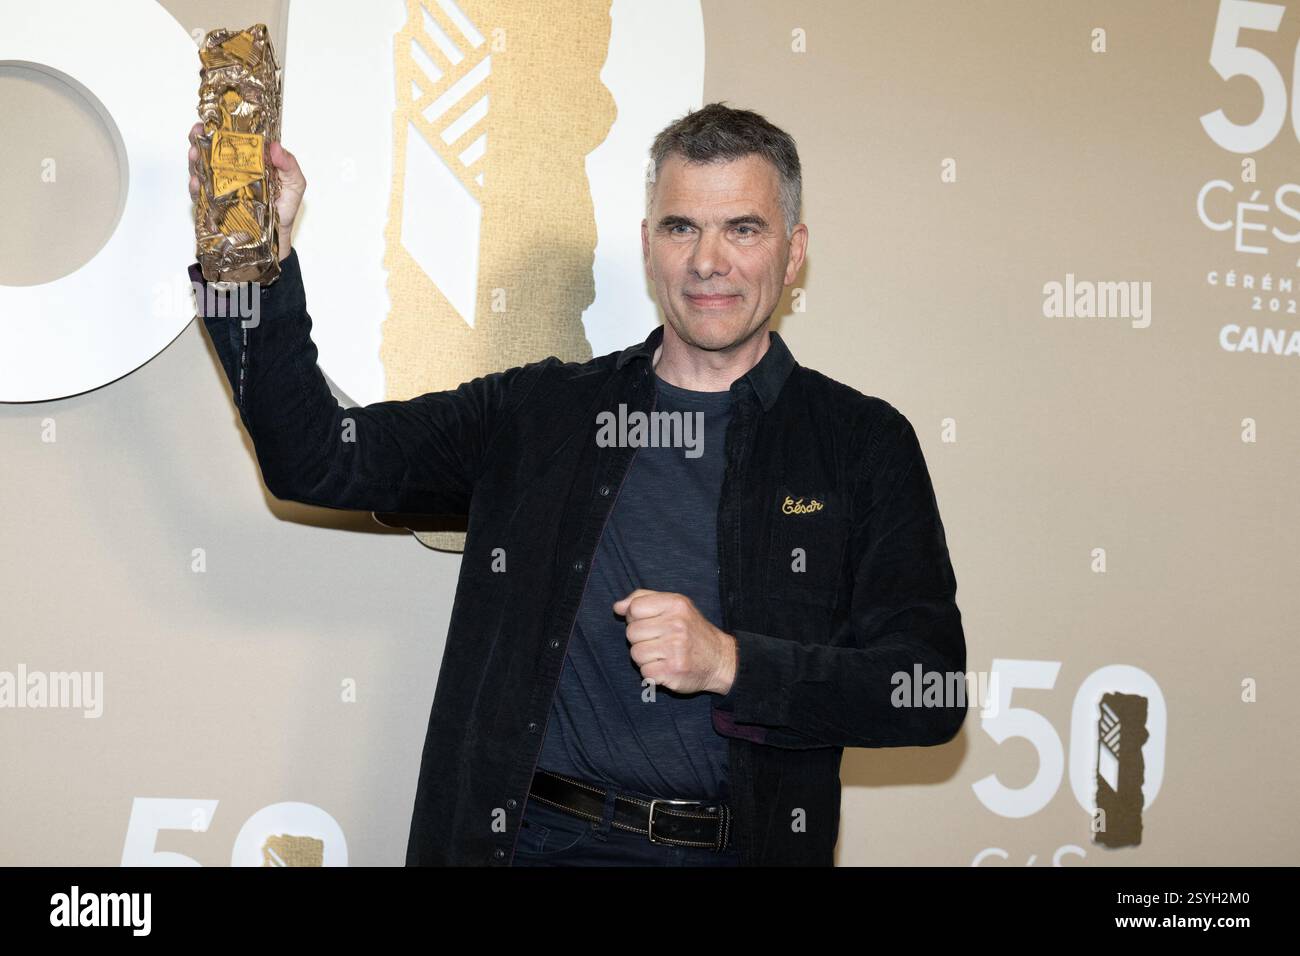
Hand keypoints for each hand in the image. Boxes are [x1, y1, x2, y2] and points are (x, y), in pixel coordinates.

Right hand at [188, 122, 305, 262]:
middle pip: (211, 149)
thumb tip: (275, 147)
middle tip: (196, 132)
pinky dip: (196, 186)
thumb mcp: (295, 184)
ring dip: (194, 158)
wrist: (276, 238)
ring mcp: (220, 186)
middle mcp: (232, 170)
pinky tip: (197, 181)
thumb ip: (289, 165)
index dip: (221, 126)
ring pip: (201, 167)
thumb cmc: (285, 209)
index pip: (233, 139)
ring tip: (194, 153)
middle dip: (200, 138)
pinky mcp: (213, 203)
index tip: (214, 119)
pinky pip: (200, 193)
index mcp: (250, 161)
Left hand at [613, 589, 736, 695]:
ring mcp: (675, 649)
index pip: (634, 608)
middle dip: (641, 639)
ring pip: (635, 653)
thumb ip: (643, 599)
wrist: (719, 660)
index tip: (650, 623)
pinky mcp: (672, 671)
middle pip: (631, 632)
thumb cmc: (691, 630)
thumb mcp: (674, 605)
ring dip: (645, 657)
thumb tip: (618, 607)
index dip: (635, 618)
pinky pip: (644, 671)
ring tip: (663, 655)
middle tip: (659, 641)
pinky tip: (666, 667)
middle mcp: (676, 624)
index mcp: (676, 604)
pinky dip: (652, 672)